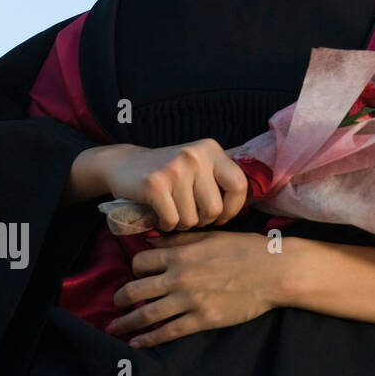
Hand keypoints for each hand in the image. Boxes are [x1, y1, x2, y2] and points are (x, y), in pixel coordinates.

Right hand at [69, 140, 248, 230]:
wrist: (124, 164)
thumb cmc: (169, 172)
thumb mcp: (199, 165)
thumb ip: (221, 178)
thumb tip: (250, 204)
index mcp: (211, 150)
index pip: (239, 185)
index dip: (233, 208)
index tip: (221, 216)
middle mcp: (195, 156)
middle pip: (214, 208)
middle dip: (204, 220)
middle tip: (191, 215)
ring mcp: (174, 168)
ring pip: (192, 218)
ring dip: (182, 224)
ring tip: (173, 212)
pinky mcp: (154, 184)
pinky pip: (172, 221)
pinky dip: (166, 225)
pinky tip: (160, 216)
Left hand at [107, 231, 285, 347]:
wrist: (275, 271)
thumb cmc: (248, 249)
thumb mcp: (213, 236)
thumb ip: (181, 239)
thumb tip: (153, 240)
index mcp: (182, 254)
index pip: (140, 262)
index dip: (134, 268)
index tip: (136, 275)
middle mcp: (179, 277)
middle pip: (134, 289)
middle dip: (120, 298)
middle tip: (116, 303)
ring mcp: (189, 300)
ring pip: (146, 313)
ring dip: (126, 322)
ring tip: (114, 327)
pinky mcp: (202, 319)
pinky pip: (168, 332)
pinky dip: (148, 340)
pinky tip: (137, 344)